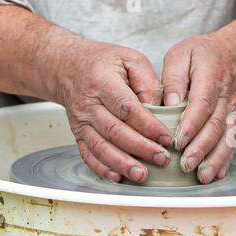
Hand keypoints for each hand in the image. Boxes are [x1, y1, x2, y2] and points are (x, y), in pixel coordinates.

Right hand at [39, 34, 173, 183]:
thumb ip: (148, 81)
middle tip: (161, 158)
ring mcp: (81, 121)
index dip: (148, 125)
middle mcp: (88, 103)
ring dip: (122, 163)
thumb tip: (162, 108)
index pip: (126, 107)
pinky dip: (102, 168)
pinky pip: (88, 154)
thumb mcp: (129, 58)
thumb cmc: (103, 62)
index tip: (167, 137)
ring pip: (100, 146)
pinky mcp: (78, 133)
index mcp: (102, 81)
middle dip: (140, 147)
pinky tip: (117, 176)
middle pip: (114, 130)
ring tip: (142, 174)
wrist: (68, 67)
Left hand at [161, 32, 235, 183]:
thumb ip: (174, 77)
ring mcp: (231, 110)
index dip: (191, 123)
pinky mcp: (232, 120)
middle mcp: (224, 96)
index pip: (201, 103)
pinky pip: (232, 141)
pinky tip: (217, 175)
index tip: (178, 140)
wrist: (233, 54)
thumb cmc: (201, 54)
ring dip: (215, 159)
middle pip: (215, 125)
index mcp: (209, 75)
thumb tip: (169, 103)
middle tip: (186, 165)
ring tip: (202, 177)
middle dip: (201, 148)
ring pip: (226, 137)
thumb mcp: (181, 54)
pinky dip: (226, 160)